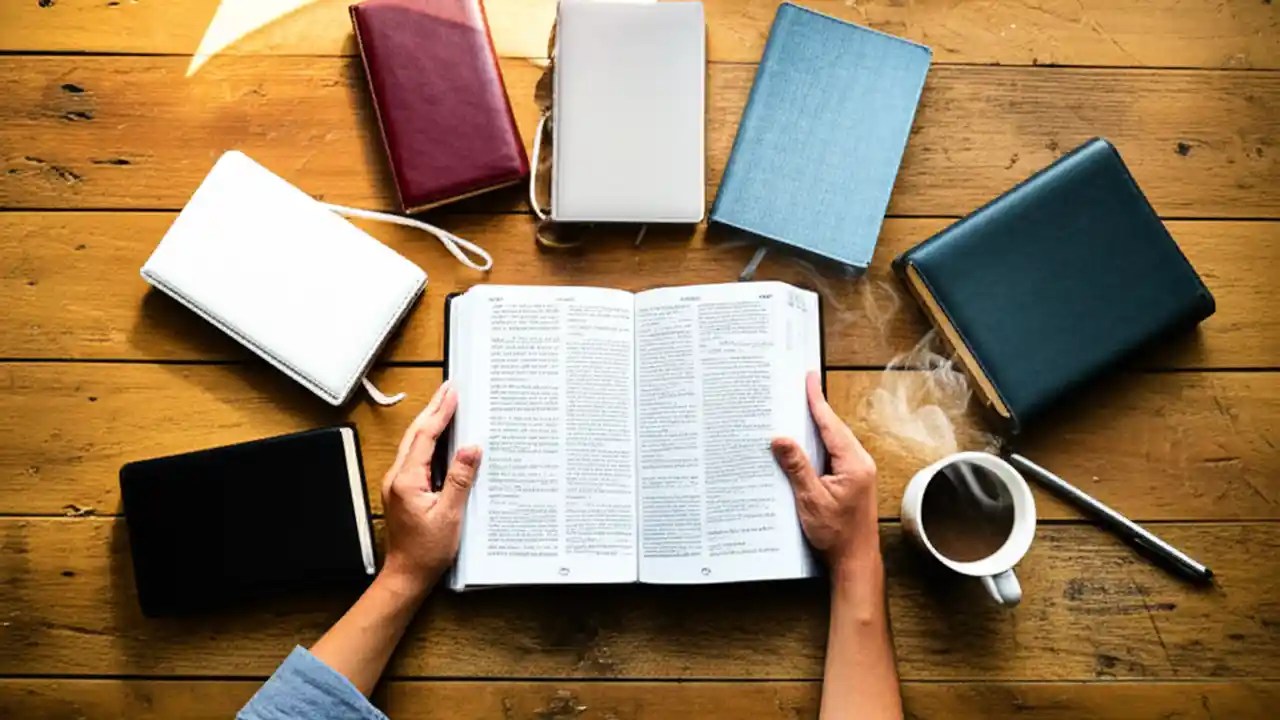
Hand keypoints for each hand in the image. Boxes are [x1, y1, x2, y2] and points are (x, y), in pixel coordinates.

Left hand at [379, 380, 481, 595]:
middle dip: (434, 409)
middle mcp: (398, 477)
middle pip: (417, 434)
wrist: (406, 575)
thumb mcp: (449, 515)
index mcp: (407, 480)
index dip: (440, 413)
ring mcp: (399, 483)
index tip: (453, 394)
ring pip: (415, 443)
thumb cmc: (426, 552)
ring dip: (431, 422)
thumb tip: (471, 449)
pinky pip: (417, 457)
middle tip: (450, 388)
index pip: (425, 436)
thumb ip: (460, 479)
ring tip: (448, 404)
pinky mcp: (404, 489)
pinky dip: (431, 441)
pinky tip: (443, 437)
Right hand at [772, 372, 878, 572]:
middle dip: (815, 409)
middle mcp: (859, 464)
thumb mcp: (811, 499)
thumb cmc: (837, 536)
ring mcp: (857, 473)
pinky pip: (832, 456)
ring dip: (815, 428)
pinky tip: (802, 446)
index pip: (831, 425)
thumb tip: (781, 439)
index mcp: (853, 464)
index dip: (817, 401)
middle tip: (799, 387)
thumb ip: (797, 467)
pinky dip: (817, 447)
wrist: (855, 561)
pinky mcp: (851, 482)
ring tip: (797, 410)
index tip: (809, 379)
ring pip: (832, 442)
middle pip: (833, 429)